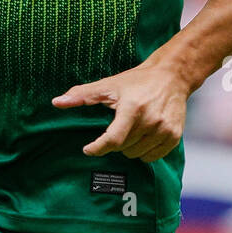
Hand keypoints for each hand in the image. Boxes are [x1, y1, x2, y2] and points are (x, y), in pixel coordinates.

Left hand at [52, 60, 190, 162]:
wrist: (171, 76)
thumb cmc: (136, 81)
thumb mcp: (108, 85)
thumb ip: (81, 95)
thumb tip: (56, 102)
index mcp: (132, 108)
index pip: (113, 140)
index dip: (98, 148)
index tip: (88, 149)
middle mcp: (150, 121)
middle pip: (123, 148)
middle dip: (115, 143)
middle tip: (116, 127)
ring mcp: (164, 130)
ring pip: (137, 155)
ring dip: (129, 148)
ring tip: (131, 130)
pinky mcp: (174, 136)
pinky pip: (153, 157)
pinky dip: (144, 152)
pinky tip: (143, 137)